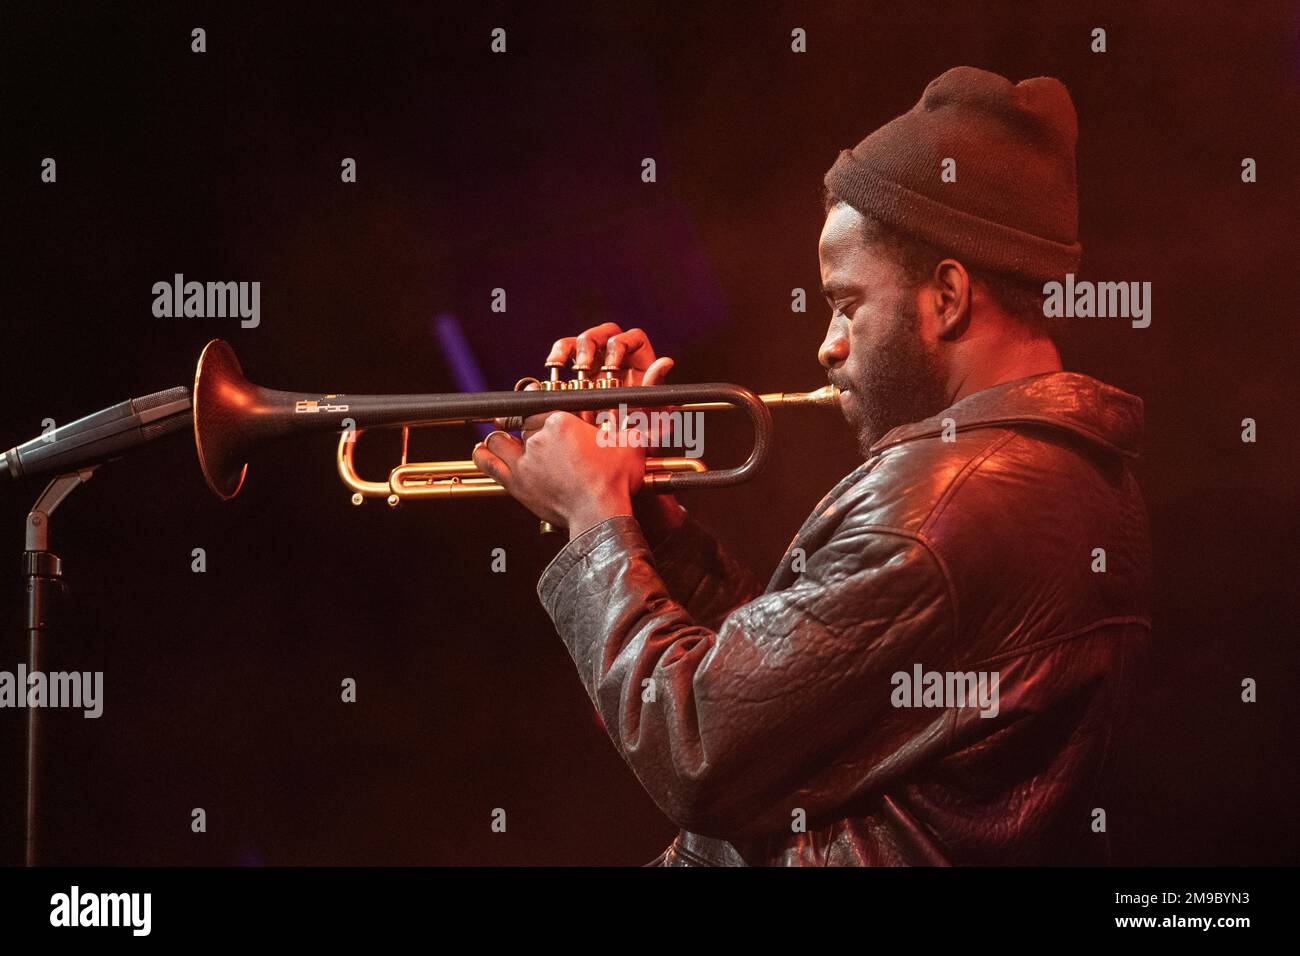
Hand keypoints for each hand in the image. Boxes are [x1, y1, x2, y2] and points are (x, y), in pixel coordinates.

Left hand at [473, 323, 685, 539]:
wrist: (601, 514)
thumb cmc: (617, 479)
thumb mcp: (633, 436)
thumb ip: (641, 401)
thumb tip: (665, 362)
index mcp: (562, 421)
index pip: (543, 408)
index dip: (545, 414)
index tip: (548, 418)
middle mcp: (539, 436)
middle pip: (524, 424)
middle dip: (529, 431)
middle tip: (540, 441)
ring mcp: (524, 460)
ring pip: (501, 438)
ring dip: (504, 440)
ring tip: (512, 444)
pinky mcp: (515, 482)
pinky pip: (489, 461)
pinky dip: (485, 454)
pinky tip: (485, 451)